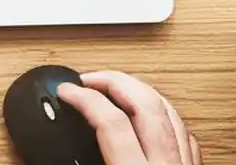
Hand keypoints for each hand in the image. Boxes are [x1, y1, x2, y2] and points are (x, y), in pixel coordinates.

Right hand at [57, 71, 200, 164]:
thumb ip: (81, 164)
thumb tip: (52, 157)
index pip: (111, 122)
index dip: (85, 97)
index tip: (67, 90)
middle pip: (145, 103)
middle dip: (114, 80)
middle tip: (89, 79)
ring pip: (169, 110)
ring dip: (140, 90)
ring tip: (117, 87)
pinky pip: (183, 131)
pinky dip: (164, 114)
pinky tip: (152, 114)